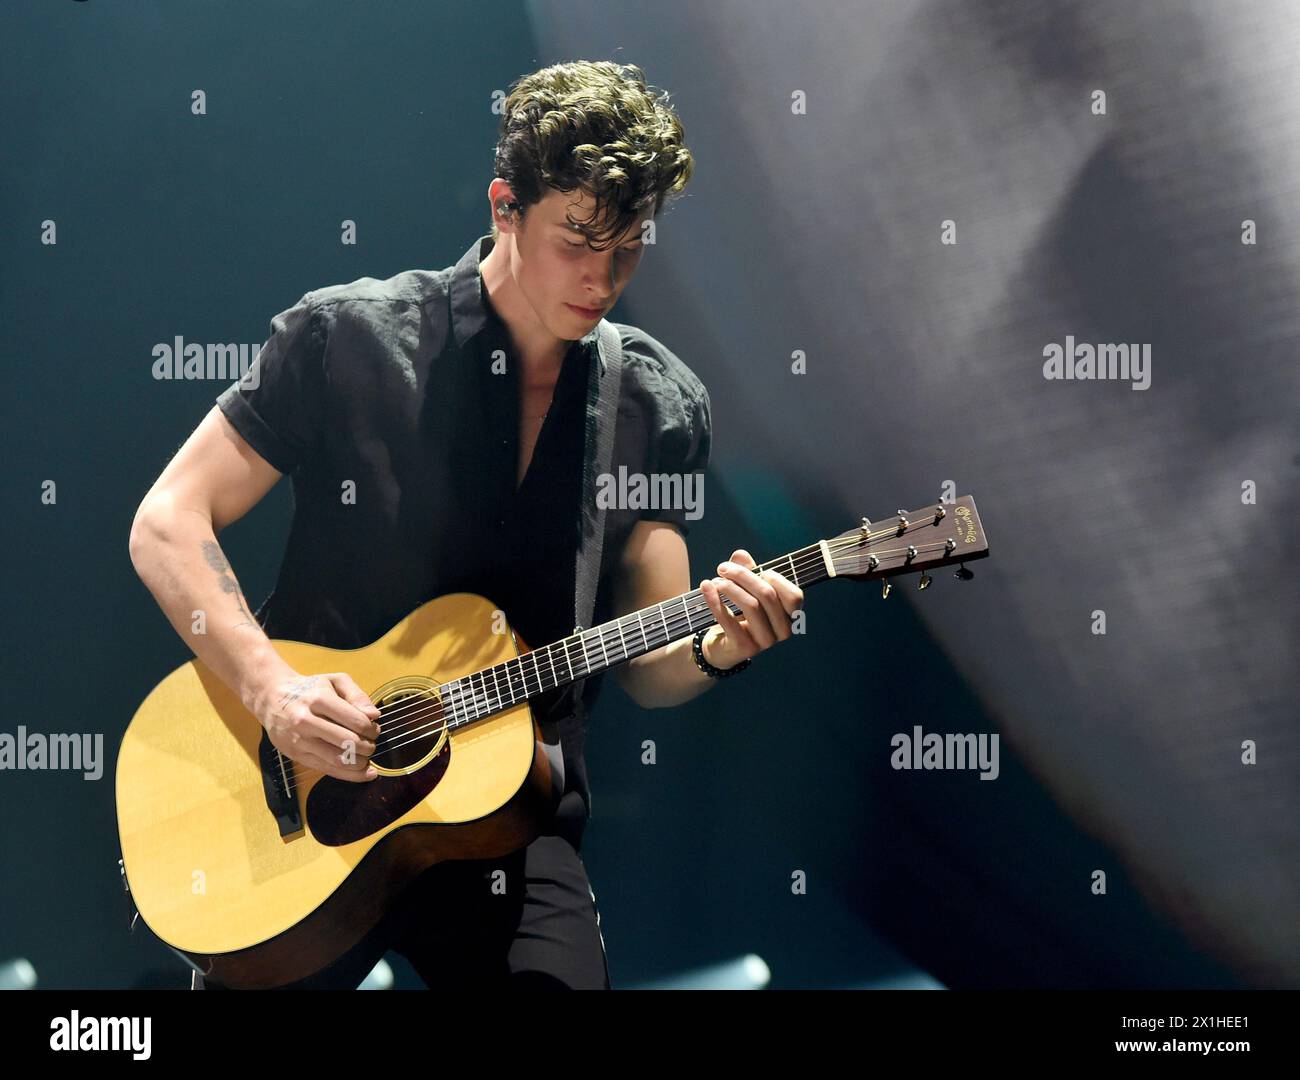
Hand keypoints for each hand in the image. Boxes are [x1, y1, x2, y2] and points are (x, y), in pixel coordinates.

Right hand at [250, 668, 383, 781]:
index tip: (375, 729)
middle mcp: (306, 721)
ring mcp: (299, 740)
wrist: (271, 698)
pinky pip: (326, 769)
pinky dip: (348, 774)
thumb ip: (357, 694)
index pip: (356, 721)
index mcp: (319, 699)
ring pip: (338, 760)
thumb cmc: (308, 689)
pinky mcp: (295, 755)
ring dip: (360, 763)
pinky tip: (363, 772)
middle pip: (348, 742)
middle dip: (368, 746)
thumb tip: (374, 715)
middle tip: (372, 743)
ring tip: (366, 757)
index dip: (372, 729)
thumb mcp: (334, 681)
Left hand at [699, 549, 804, 668]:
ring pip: (751, 605)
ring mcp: (765, 642)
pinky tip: (706, 587)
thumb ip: (747, 571)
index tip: (752, 568)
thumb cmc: (739, 614)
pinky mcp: (745, 648)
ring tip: (715, 580)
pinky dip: (715, 600)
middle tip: (723, 568)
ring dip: (730, 587)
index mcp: (790, 617)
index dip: (776, 578)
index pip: (794, 596)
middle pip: (768, 595)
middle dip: (743, 576)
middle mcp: (782, 631)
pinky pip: (729, 620)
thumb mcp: (745, 589)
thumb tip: (741, 555)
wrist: (722, 646)